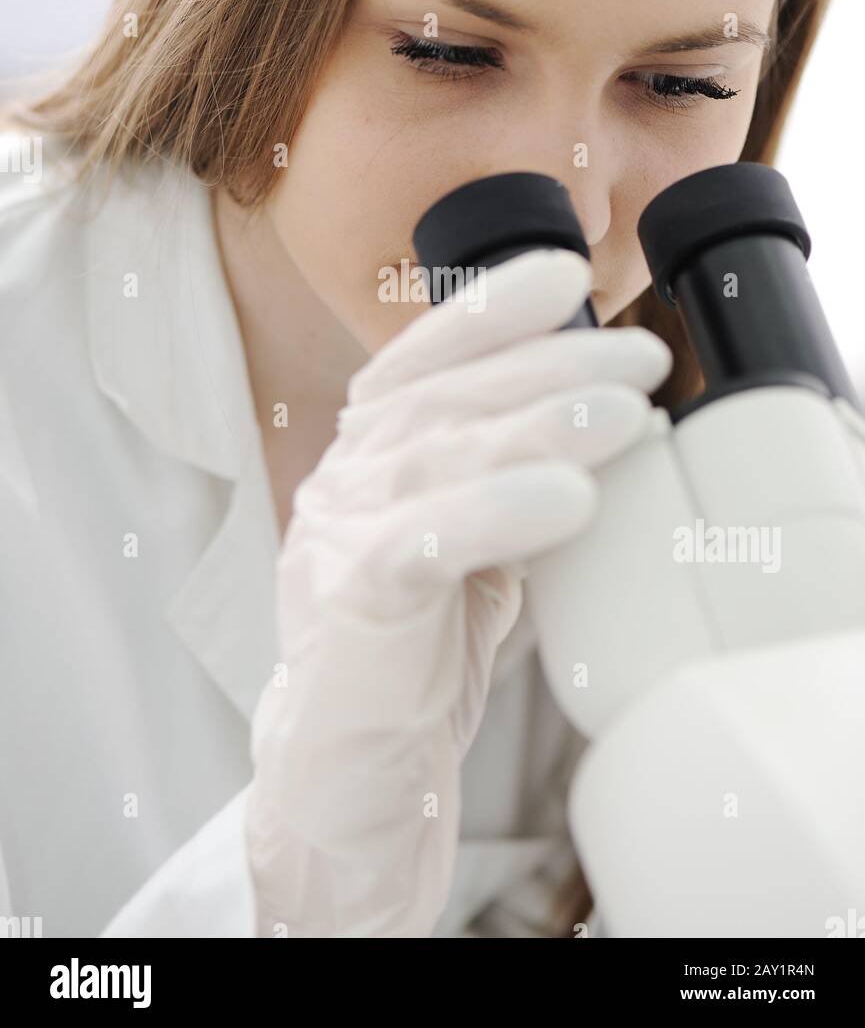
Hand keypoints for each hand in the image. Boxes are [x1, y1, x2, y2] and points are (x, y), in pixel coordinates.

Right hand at [245, 249, 671, 935]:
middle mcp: (346, 479)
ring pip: (436, 459)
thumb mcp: (474, 541)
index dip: (488, 308)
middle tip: (641, 360)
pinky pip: (417, 545)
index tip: (565, 273)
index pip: (424, 358)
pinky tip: (563, 498)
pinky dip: (492, 513)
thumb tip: (610, 417)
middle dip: (550, 366)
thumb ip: (511, 478)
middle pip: (447, 399)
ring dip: (535, 427)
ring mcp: (337, 538)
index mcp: (372, 455)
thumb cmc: (418, 646)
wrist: (347, 768)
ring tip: (623, 415)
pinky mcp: (349, 606)